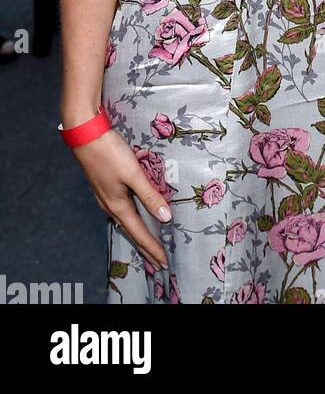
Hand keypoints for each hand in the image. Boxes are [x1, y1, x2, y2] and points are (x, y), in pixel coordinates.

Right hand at [69, 128, 170, 268]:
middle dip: (146, 247)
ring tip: (150, 243)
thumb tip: (166, 218)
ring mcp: (106, 197)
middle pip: (132, 231)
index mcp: (118, 206)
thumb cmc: (110, 153)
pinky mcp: (105, 188)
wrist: (85, 136)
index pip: (140, 233)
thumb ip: (150, 195)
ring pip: (126, 222)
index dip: (153, 248)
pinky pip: (122, 211)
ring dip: (139, 234)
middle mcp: (110, 206)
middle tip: (159, 261)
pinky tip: (136, 216)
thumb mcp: (133, 174)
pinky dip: (132, 220)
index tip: (165, 262)